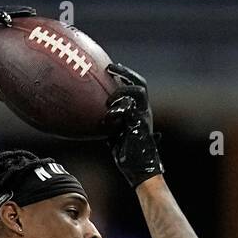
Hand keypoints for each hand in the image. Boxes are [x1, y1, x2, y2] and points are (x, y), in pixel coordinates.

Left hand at [103, 62, 162, 187]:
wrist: (140, 169)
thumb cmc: (127, 154)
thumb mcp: (115, 135)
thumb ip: (109, 123)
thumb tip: (93, 118)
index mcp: (140, 111)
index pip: (135, 86)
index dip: (125, 75)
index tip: (111, 69)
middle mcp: (144, 110)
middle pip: (139, 83)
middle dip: (125, 73)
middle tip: (110, 68)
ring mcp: (144, 117)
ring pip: (139, 92)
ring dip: (122, 90)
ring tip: (109, 96)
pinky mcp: (140, 125)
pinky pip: (130, 111)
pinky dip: (117, 111)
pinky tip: (107, 116)